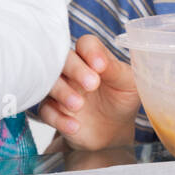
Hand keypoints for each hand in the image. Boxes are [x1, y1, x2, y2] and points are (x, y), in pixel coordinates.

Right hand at [37, 34, 140, 150]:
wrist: (113, 130)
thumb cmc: (121, 99)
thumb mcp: (128, 84)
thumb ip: (116, 70)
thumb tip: (101, 61)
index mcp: (92, 57)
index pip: (86, 44)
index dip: (91, 52)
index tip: (101, 66)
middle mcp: (72, 69)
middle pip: (63, 59)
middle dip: (75, 69)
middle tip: (92, 85)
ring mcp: (60, 89)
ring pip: (50, 83)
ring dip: (63, 93)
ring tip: (79, 105)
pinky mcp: (52, 110)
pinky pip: (46, 111)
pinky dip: (58, 118)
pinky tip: (74, 126)